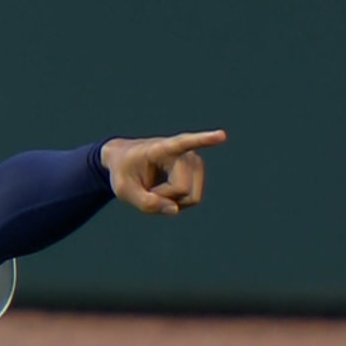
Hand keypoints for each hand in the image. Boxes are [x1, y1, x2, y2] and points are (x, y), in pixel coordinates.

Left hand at [100, 129, 226, 214]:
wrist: (126, 161)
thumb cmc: (123, 172)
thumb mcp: (123, 190)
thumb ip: (146, 203)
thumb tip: (175, 210)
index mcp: (162, 148)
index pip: (184, 143)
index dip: (203, 140)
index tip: (222, 135)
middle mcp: (184, 153)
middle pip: (182, 190)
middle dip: (163, 198)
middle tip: (147, 189)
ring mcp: (194, 162)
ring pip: (191, 197)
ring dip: (170, 201)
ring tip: (156, 188)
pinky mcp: (198, 172)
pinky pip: (192, 199)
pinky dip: (176, 202)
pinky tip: (165, 191)